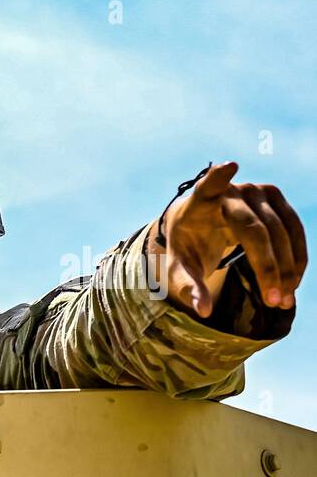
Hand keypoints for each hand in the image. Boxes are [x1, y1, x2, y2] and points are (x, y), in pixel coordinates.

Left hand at [158, 161, 306, 317]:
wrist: (201, 224)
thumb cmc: (188, 246)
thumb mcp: (179, 268)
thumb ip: (188, 287)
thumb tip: (202, 310)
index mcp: (200, 204)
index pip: (208, 187)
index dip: (218, 178)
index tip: (228, 166)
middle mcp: (232, 192)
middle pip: (256, 230)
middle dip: (269, 267)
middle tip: (274, 301)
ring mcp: (258, 191)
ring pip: (282, 230)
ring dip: (288, 267)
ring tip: (284, 300)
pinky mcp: (275, 198)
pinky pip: (293, 229)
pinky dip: (296, 257)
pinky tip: (292, 283)